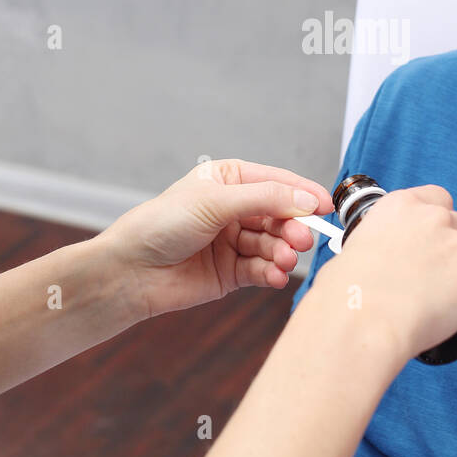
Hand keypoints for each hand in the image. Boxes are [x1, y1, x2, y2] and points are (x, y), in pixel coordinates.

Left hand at [97, 158, 333, 320]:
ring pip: (274, 244)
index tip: (327, 207)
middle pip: (280, 216)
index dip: (303, 194)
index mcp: (230, 180)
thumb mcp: (216, 202)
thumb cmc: (161, 225)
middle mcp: (235, 208)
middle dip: (293, 228)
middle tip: (301, 241)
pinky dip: (272, 272)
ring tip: (285, 261)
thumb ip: (266, 199)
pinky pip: (262, 269)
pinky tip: (276, 276)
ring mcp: (234, 241)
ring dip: (283, 253)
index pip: (277, 182)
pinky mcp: (232, 272)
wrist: (130, 270)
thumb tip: (309, 199)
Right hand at [303, 184, 456, 363]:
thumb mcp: (354, 252)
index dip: (442, 226)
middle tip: (444, 285)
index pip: (438, 200)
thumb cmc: (345, 298)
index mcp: (401, 205)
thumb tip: (386, 270)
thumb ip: (380, 247)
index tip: (436, 247)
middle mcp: (436, 216)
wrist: (360, 320)